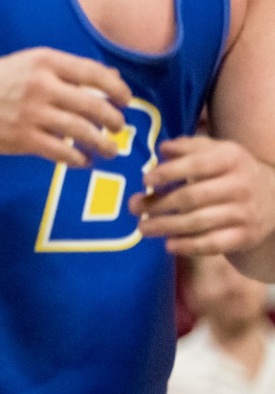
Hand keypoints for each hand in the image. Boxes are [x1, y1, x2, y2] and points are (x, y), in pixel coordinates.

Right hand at [0, 47, 129, 168]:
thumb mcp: (32, 64)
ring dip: (104, 144)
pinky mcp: (23, 138)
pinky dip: (79, 159)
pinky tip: (84, 161)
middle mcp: (41, 85)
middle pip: (94, 105)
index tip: (125, 101)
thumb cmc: (0, 82)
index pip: (95, 73)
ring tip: (110, 150)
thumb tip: (113, 78)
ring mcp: (32, 113)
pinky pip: (63, 152)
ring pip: (83, 131)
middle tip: (118, 127)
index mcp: (45, 62)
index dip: (117, 90)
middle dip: (114, 120)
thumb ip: (70, 71)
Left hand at [133, 136, 274, 256]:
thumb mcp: (216, 151)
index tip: (145, 179)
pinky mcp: (245, 236)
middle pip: (192, 197)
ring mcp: (244, 213)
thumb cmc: (231, 170)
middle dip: (159, 204)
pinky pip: (213, 245)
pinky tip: (168, 245)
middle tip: (134, 207)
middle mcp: (240, 186)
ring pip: (198, 222)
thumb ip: (188, 147)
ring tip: (143, 228)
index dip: (169, 172)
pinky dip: (188, 246)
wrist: (274, 197)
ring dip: (166, 226)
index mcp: (231, 159)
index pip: (196, 164)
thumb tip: (162, 149)